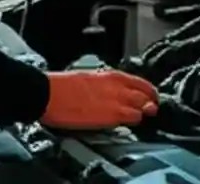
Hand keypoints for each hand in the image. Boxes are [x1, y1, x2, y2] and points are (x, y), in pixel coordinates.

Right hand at [41, 70, 158, 129]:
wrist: (48, 94)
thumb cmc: (60, 87)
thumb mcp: (86, 79)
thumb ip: (102, 85)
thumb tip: (106, 93)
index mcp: (109, 75)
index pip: (139, 82)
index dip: (147, 91)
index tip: (148, 96)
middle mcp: (117, 86)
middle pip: (145, 94)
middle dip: (150, 101)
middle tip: (150, 108)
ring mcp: (116, 100)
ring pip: (143, 106)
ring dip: (143, 112)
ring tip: (141, 117)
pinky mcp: (112, 115)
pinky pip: (133, 118)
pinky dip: (135, 120)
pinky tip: (130, 123)